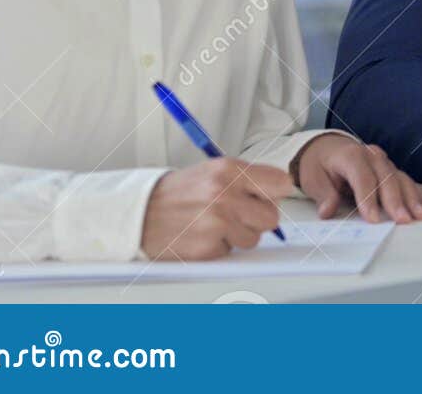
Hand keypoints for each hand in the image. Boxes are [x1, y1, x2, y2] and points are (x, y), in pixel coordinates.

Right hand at [140, 158, 294, 260]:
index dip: (275, 194)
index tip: (266, 197)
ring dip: (238, 235)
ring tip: (214, 223)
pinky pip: (231, 252)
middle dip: (257, 219)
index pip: (281, 184)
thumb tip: (282, 192)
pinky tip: (202, 234)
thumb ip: (248, 178)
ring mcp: (216, 223)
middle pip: (272, 217)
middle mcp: (224, 194)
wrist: (139, 212)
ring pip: (253, 238)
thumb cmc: (178, 192)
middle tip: (238, 214)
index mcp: (228, 170)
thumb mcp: (213, 171)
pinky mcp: (206, 248)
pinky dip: (219, 247)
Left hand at [292, 133, 421, 222]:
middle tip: (403, 219)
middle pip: (386, 178)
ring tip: (421, 215)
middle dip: (395, 200)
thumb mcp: (313, 178)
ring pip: (400, 179)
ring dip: (412, 198)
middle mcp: (371, 155)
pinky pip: (406, 181)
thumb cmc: (319, 164)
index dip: (368, 198)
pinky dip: (417, 194)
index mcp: (350, 155)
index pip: (362, 177)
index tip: (373, 219)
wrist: (326, 148)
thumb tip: (327, 211)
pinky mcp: (390, 169)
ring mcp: (383, 161)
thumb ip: (323, 195)